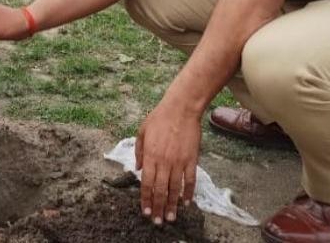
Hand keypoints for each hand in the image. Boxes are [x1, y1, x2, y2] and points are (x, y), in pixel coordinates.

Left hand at [135, 98, 200, 224]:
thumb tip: (137, 170)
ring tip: (170, 218)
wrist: (181, 108)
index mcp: (150, 155)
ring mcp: (179, 161)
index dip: (145, 199)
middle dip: (158, 207)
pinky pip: (190, 180)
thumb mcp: (142, 132)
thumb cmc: (159, 118)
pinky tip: (186, 203)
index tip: (145, 211)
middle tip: (157, 221)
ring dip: (172, 205)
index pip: (146, 183)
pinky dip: (188, 193)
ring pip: (175, 189)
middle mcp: (164, 161)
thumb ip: (139, 152)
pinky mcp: (192, 159)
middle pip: (160, 190)